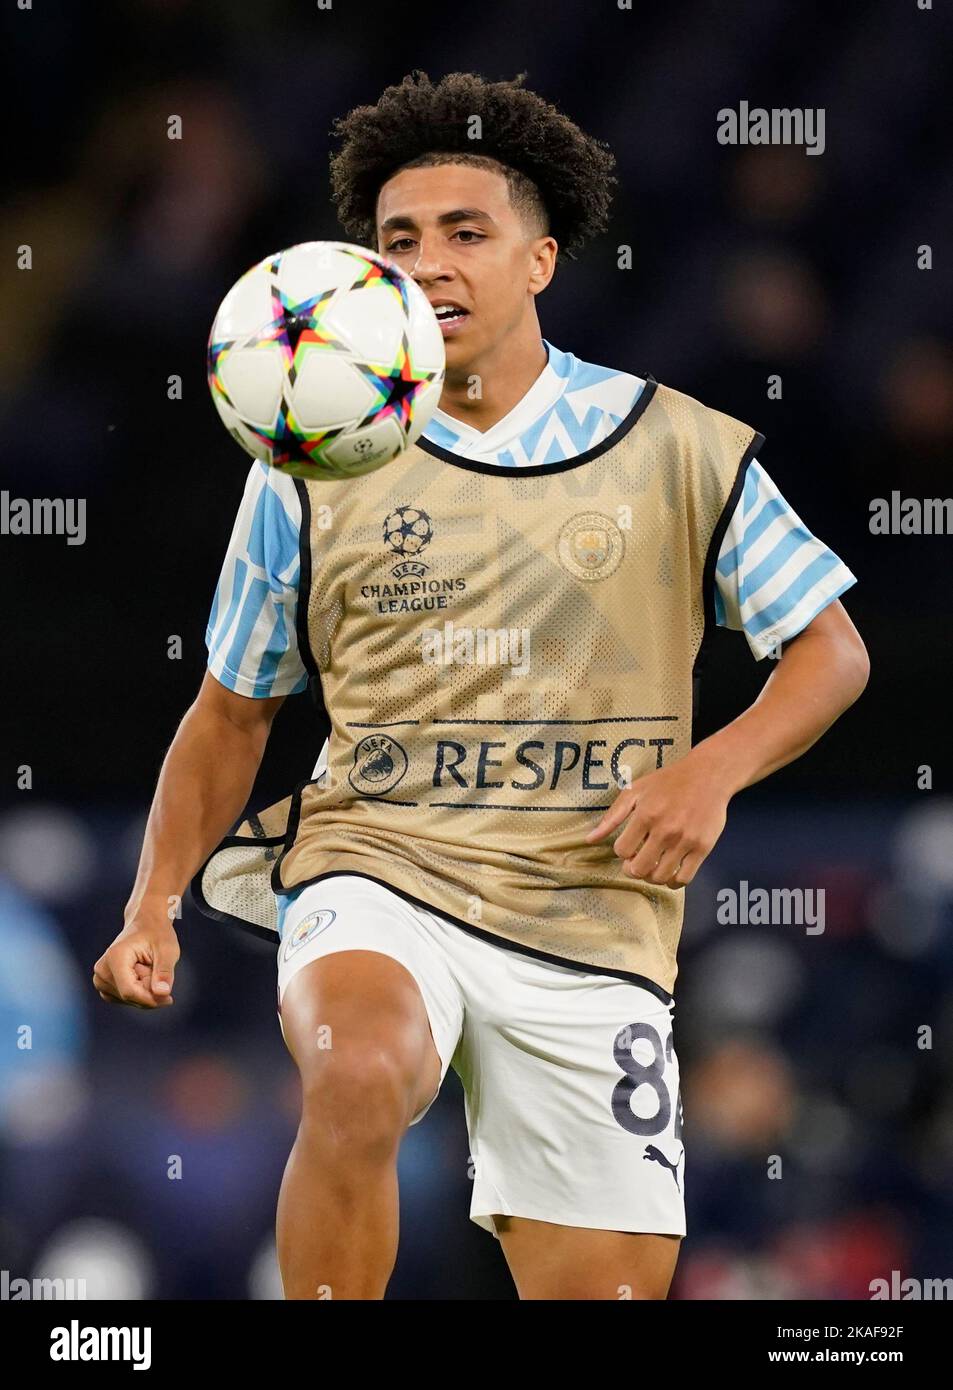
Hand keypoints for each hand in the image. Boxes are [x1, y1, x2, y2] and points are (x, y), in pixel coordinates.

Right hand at [93, 915, 179, 1008]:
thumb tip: (163, 993)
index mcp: (115, 957)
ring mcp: (100, 978)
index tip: (169, 998)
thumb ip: (165, 972)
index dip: (150, 999)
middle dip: (149, 991)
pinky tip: (142, 975)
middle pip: (130, 996)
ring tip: (147, 968)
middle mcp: (102, 969)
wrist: (145, 924)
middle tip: (155, 968)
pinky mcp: (103, 985)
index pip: (130, 991)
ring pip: (128, 999)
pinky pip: (125, 999)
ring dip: (144, 990)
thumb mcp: (168, 950)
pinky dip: (138, 992)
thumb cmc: (158, 934)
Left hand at [584, 750, 731, 887]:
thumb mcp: (635, 791)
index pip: (622, 850)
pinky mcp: (703, 848)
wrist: (707, 776)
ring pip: (661, 877)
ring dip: (652, 877)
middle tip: (636, 863)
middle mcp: (665, 830)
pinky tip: (670, 874)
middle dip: (632, 870)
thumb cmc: (668, 782)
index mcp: (646, 815)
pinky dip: (674, 882)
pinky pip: (685, 878)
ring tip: (652, 867)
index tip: (629, 846)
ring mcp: (685, 841)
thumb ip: (613, 816)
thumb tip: (590, 840)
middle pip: (639, 868)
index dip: (622, 852)